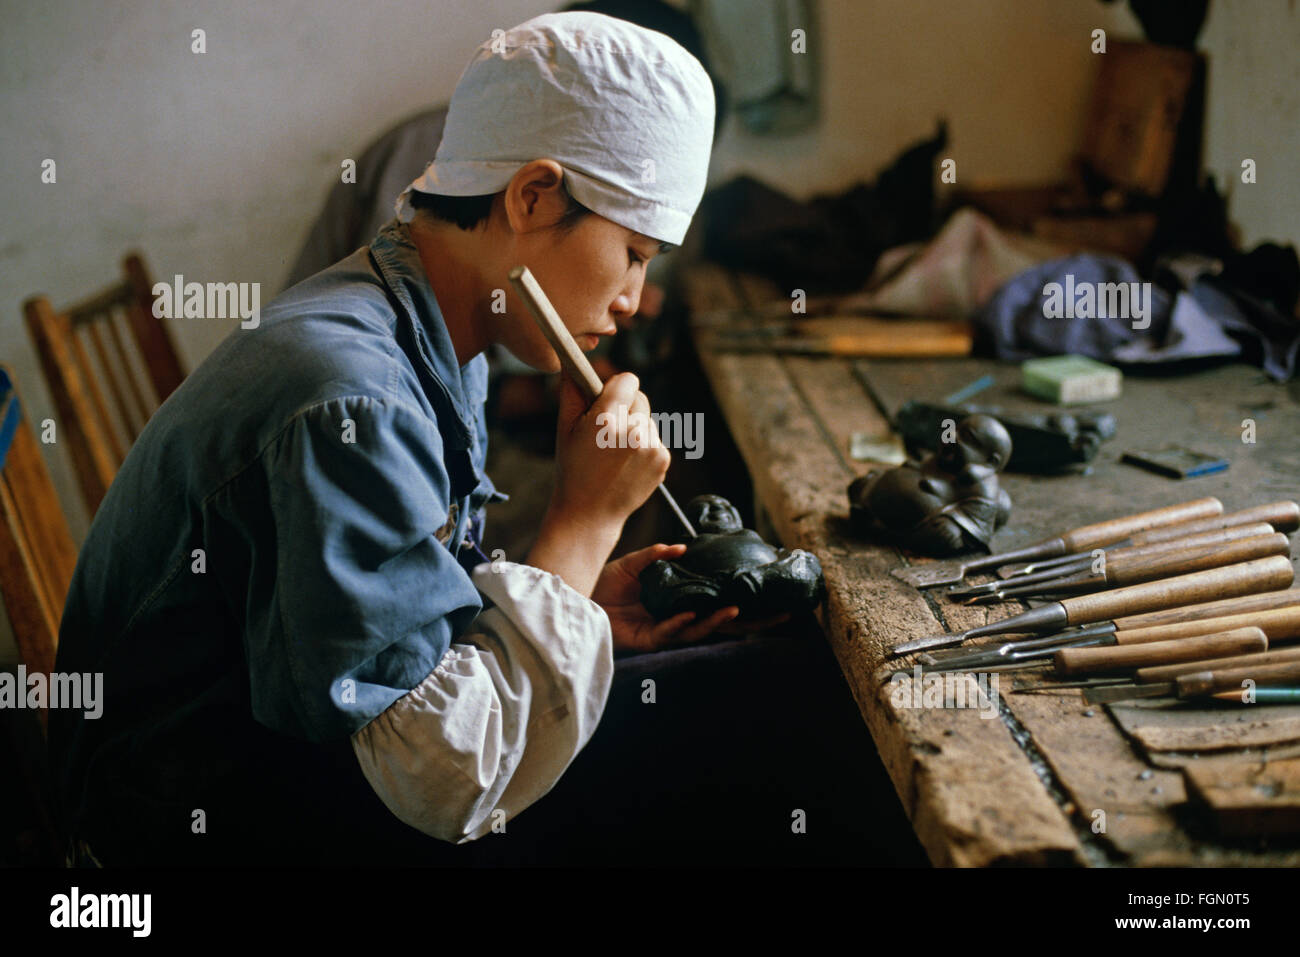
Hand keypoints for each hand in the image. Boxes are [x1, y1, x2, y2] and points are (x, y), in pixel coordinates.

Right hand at [526, 373, 670, 596]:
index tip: (607, 397)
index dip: (616, 386)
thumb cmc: (573, 468)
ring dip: (635, 427)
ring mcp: (651, 447)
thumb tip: (573, 364)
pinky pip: (655, 438)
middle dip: (626, 407)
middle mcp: (633, 431)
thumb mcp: (565, 428)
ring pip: (647, 419)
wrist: (589, 513)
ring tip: (615, 452)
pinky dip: (644, 445)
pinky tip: (626, 463)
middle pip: (640, 397)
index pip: (627, 380)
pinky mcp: (663, 460)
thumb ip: (572, 392)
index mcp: (607, 420)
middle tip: (607, 430)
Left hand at [592, 543, 739, 653]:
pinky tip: (689, 615)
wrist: (580, 597)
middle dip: (719, 617)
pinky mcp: (646, 639)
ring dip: (709, 623)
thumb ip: (655, 556)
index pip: (695, 599)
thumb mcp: (632, 563)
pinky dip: (679, 623)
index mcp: (665, 598)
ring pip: (690, 630)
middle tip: (737, 607)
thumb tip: (681, 548)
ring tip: (726, 612)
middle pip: (699, 619)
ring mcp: (657, 628)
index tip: (729, 586)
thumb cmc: (604, 583)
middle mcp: (665, 615)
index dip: (712, 595)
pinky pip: (667, 633)